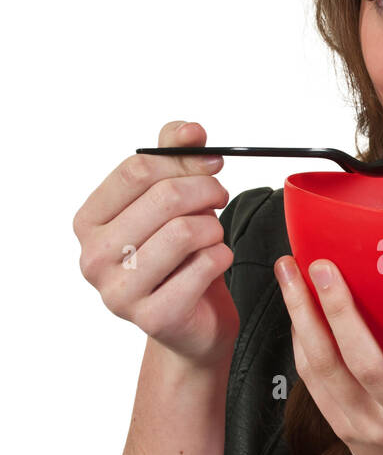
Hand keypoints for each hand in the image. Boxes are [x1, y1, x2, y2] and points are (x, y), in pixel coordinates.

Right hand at [73, 120, 237, 368]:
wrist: (191, 324)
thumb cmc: (177, 258)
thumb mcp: (169, 202)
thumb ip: (173, 156)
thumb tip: (190, 130)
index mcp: (88, 222)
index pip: (136, 170)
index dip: (183, 160)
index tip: (211, 163)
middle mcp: (92, 257)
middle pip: (163, 198)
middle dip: (205, 190)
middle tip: (219, 197)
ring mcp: (118, 292)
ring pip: (185, 231)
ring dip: (214, 227)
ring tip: (213, 235)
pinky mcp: (154, 317)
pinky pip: (205, 265)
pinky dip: (222, 256)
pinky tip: (216, 262)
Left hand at [274, 254, 382, 454]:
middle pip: (366, 367)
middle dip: (341, 313)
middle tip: (324, 266)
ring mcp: (367, 423)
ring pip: (327, 369)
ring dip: (304, 316)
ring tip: (290, 270)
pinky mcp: (340, 424)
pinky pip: (312, 378)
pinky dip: (300, 338)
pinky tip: (293, 301)